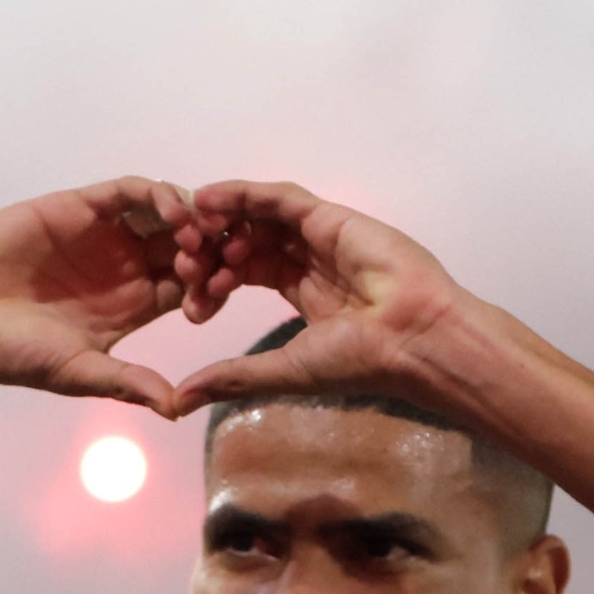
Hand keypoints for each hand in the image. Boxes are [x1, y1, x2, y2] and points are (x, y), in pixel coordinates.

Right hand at [0, 177, 196, 415]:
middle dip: (209, 249)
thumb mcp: (79, 372)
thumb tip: (177, 409)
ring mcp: (103, 234)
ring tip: (197, 236)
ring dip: (189, 220)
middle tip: (218, 259)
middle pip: (186, 247)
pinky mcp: (78, 206)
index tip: (222, 294)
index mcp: (133, 306)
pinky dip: (157, 196)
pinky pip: (129, 192)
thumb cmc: (11, 354)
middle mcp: (123, 267)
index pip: (191, 287)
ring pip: (165, 214)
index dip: (212, 287)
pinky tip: (173, 213)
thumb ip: (128, 382)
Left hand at [171, 182, 467, 413]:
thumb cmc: (361, 360)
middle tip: (183, 266)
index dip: (213, 283)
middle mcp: (311, 258)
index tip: (189, 306)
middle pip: (247, 241)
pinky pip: (279, 198)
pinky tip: (211, 199)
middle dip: (211, 251)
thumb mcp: (283, 370)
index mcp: (304, 290)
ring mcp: (321, 235)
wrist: (412, 339)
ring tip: (188, 229)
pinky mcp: (330, 216)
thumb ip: (233, 376)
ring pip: (259, 216)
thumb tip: (181, 399)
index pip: (245, 273)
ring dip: (221, 219)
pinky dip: (243, 194)